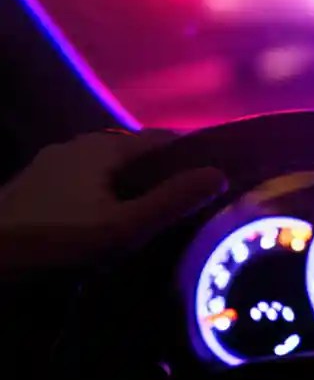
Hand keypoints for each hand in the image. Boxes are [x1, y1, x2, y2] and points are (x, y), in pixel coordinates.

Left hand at [0, 130, 226, 272]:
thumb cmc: (56, 242)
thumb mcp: (123, 228)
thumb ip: (172, 200)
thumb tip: (219, 174)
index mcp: (102, 147)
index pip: (162, 137)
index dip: (192, 151)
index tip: (216, 171)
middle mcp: (75, 145)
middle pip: (131, 151)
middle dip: (159, 169)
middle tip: (185, 196)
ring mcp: (48, 165)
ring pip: (102, 166)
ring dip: (127, 182)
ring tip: (147, 210)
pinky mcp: (29, 188)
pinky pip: (79, 181)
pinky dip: (100, 193)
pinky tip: (102, 219)